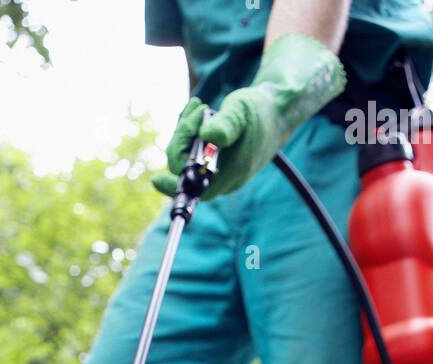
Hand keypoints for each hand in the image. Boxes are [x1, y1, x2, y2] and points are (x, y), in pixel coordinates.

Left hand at [152, 34, 345, 200]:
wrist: (276, 112)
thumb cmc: (259, 112)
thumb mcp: (241, 112)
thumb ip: (225, 125)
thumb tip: (207, 135)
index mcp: (229, 174)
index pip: (194, 186)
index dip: (174, 186)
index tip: (155, 180)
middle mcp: (222, 180)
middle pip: (185, 169)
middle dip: (183, 137)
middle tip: (197, 108)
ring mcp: (219, 173)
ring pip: (187, 158)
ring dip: (186, 131)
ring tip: (199, 107)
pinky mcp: (216, 163)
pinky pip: (193, 154)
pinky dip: (190, 133)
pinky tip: (198, 112)